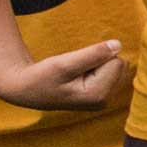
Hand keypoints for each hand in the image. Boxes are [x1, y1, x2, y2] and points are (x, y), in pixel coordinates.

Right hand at [0, 38, 128, 110]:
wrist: (27, 89)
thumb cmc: (42, 76)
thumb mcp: (64, 63)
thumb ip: (92, 55)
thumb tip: (118, 45)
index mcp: (98, 96)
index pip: (117, 62)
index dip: (96, 56)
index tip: (74, 66)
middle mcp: (105, 101)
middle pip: (120, 65)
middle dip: (100, 60)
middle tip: (75, 70)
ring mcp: (104, 100)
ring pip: (117, 67)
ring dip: (98, 64)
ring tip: (76, 74)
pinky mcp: (102, 95)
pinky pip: (112, 71)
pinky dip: (99, 69)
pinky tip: (81, 77)